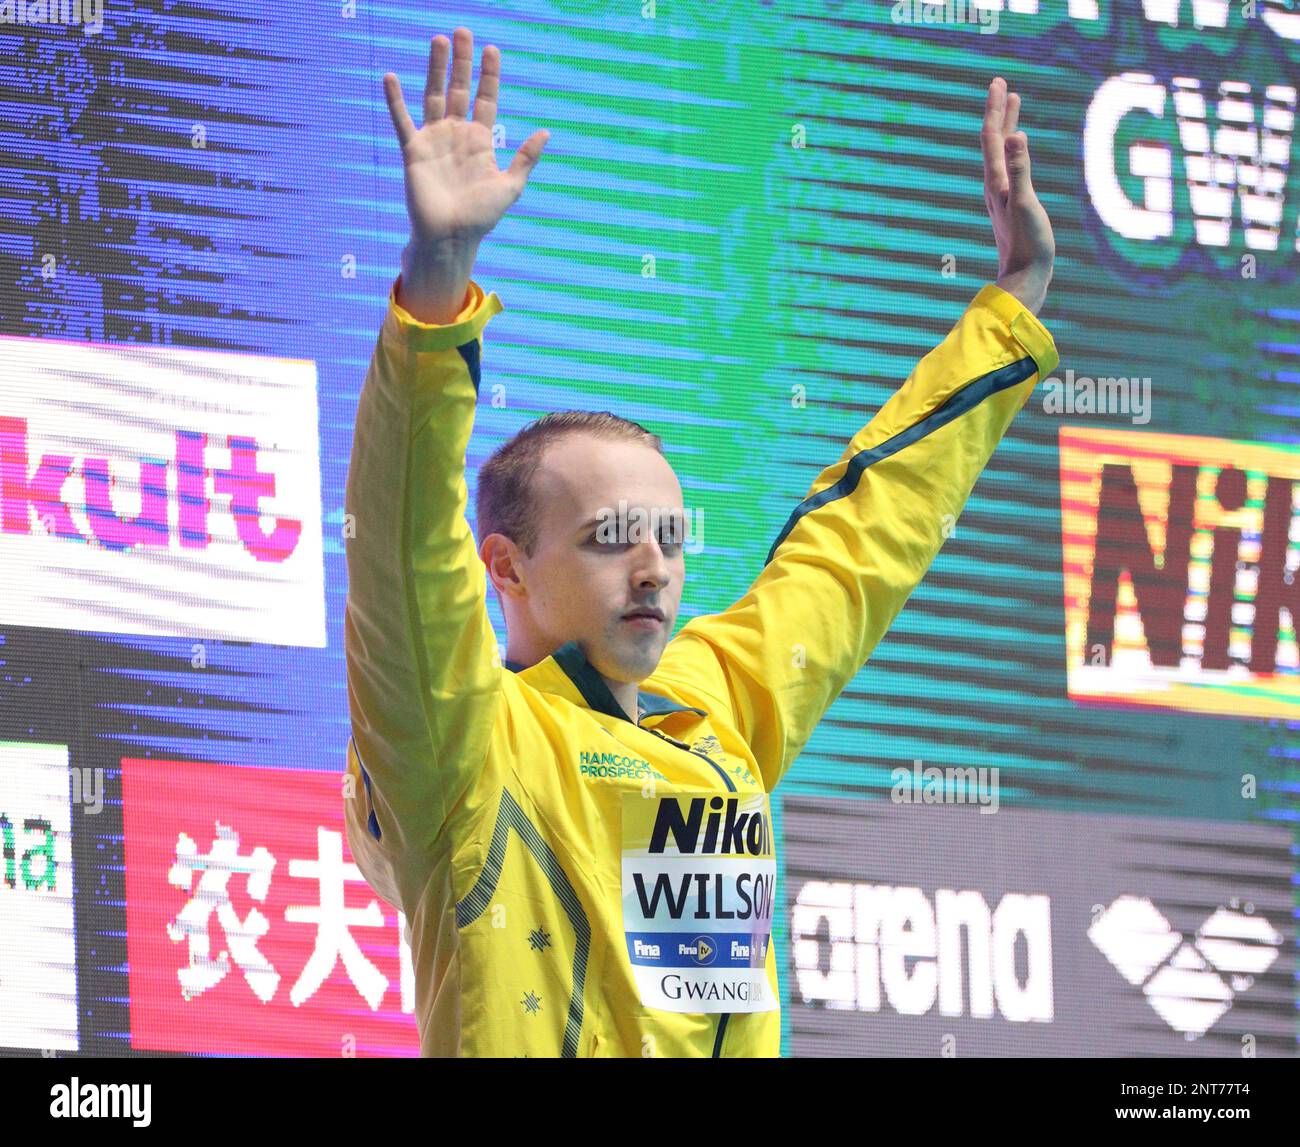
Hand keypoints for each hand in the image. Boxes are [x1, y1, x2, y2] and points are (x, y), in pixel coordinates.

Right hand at [384, 28, 548, 322]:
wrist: (452, 237)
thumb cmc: (481, 218)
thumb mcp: (510, 186)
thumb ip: (526, 158)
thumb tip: (546, 131)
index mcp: (480, 141)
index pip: (485, 99)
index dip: (489, 75)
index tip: (492, 50)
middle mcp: (457, 135)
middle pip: (460, 89)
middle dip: (462, 61)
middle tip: (463, 31)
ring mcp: (434, 140)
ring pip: (434, 96)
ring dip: (436, 69)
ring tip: (438, 40)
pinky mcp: (413, 151)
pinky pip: (403, 121)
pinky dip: (395, 100)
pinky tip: (391, 77)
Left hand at [982, 77, 1053, 315]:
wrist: (1024, 277)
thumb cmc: (1028, 244)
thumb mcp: (1026, 203)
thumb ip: (1022, 170)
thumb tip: (1017, 136)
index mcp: (996, 182)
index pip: (992, 137)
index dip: (995, 109)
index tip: (998, 82)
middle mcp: (995, 185)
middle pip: (994, 140)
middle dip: (999, 111)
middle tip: (1001, 84)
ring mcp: (1003, 195)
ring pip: (1002, 152)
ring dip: (1007, 126)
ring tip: (1013, 105)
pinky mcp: (1012, 204)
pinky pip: (1011, 166)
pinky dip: (1015, 148)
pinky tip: (1019, 149)